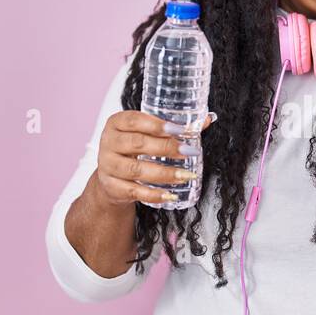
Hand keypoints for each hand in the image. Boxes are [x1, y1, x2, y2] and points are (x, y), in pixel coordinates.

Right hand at [93, 111, 214, 205]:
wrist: (111, 177)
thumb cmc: (133, 149)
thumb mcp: (147, 134)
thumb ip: (174, 127)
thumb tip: (207, 120)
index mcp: (116, 123)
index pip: (134, 120)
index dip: (156, 125)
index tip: (179, 130)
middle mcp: (108, 142)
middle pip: (137, 143)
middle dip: (166, 148)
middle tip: (189, 152)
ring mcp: (108, 166)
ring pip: (137, 170)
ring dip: (165, 173)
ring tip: (186, 175)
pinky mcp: (111, 187)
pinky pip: (134, 191)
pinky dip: (154, 195)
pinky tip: (170, 195)